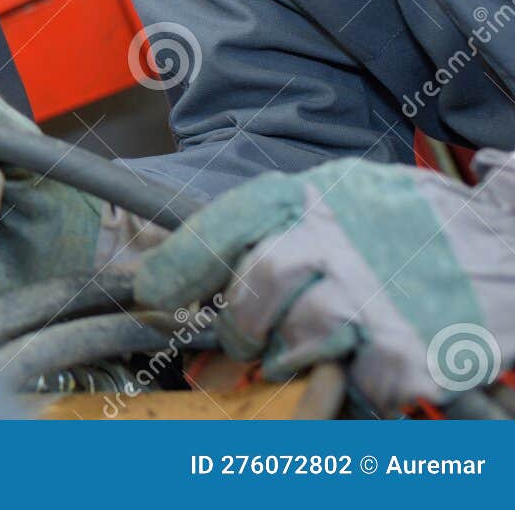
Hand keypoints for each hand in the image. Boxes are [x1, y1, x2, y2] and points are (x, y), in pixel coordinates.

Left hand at [135, 152, 514, 411]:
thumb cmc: (429, 228)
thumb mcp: (355, 199)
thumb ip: (288, 232)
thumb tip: (220, 286)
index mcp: (319, 197)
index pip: (228, 221)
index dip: (181, 260)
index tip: (153, 291)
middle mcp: (341, 241)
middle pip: (255, 287)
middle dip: (240, 323)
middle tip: (243, 341)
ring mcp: (376, 297)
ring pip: (300, 338)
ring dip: (294, 356)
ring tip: (311, 352)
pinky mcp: (412, 350)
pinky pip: (360, 382)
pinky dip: (364, 384)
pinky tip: (378, 364)